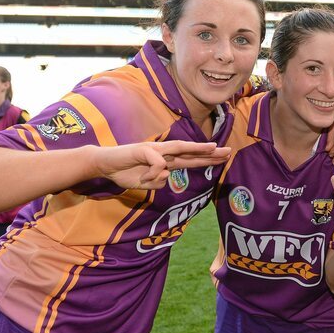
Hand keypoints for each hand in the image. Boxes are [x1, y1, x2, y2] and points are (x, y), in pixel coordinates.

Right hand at [92, 141, 229, 189]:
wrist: (105, 164)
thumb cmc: (126, 173)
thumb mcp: (145, 185)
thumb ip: (157, 183)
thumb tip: (166, 176)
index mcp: (166, 161)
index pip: (191, 159)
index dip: (207, 159)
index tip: (224, 158)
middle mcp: (163, 153)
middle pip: (191, 151)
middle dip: (210, 152)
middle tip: (228, 151)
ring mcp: (154, 149)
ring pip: (179, 147)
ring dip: (196, 147)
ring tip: (212, 147)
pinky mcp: (143, 149)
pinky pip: (157, 164)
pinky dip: (154, 174)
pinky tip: (146, 177)